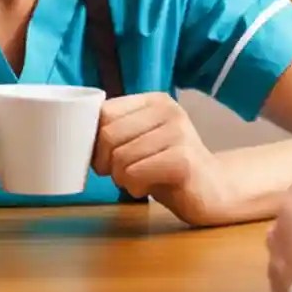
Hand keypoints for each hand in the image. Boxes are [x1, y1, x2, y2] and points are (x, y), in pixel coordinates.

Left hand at [92, 92, 232, 225]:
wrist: (215, 190)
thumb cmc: (169, 168)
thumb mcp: (142, 142)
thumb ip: (118, 132)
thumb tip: (76, 136)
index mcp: (155, 101)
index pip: (104, 112)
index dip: (95, 141)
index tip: (105, 159)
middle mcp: (168, 111)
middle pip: (108, 135)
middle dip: (106, 163)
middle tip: (122, 175)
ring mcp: (178, 133)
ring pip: (120, 158)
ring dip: (122, 179)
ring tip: (141, 181)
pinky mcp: (183, 160)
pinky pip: (135, 174)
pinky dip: (135, 188)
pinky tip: (150, 188)